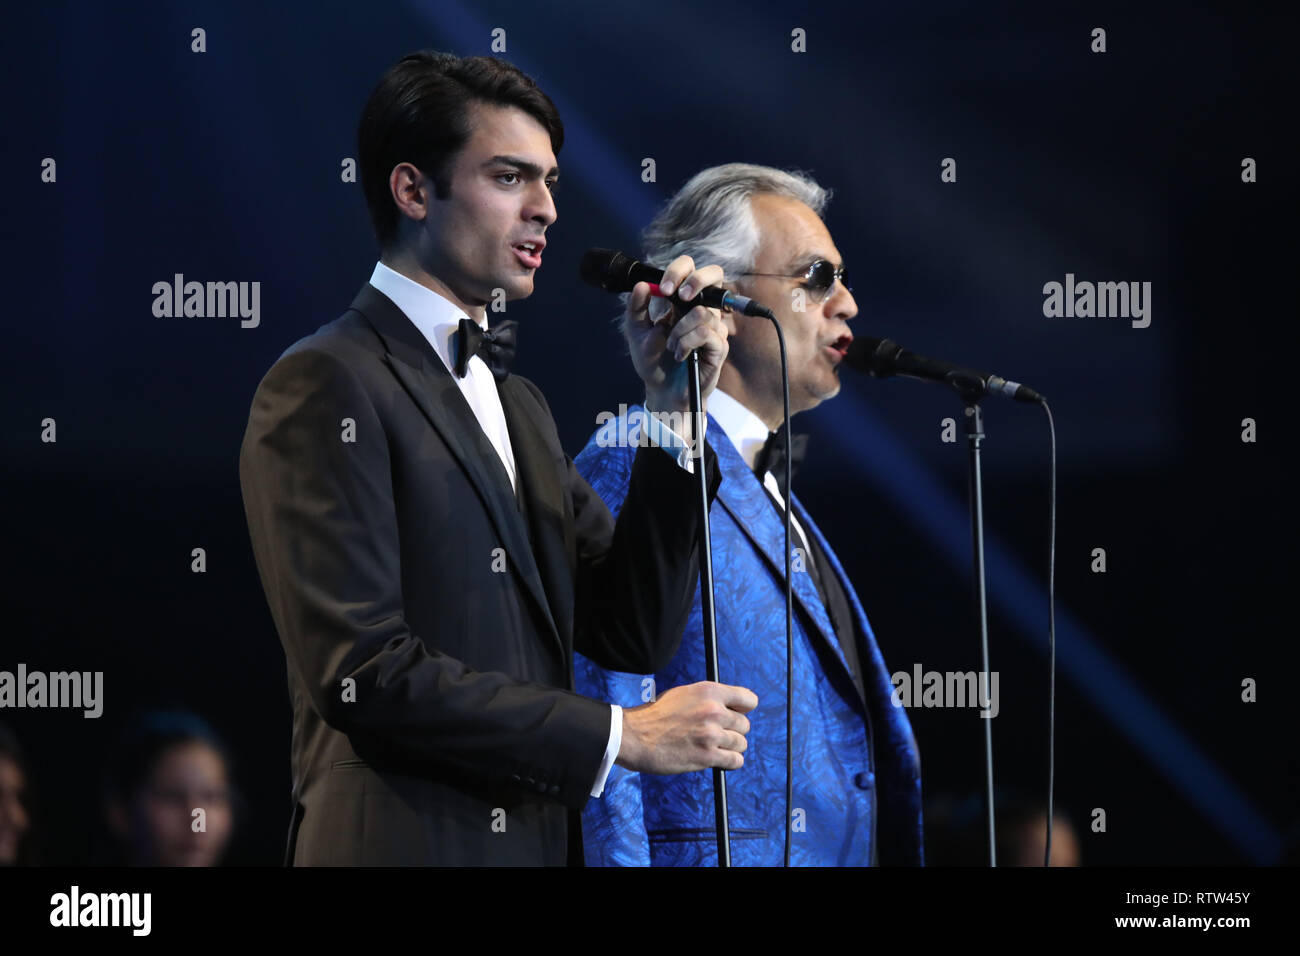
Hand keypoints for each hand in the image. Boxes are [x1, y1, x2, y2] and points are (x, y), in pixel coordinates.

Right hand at [616, 681, 757, 773]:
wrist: (634, 736)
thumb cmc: (656, 715)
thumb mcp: (684, 694)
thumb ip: (709, 699)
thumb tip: (732, 709)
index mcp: (709, 691)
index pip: (749, 700)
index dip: (743, 710)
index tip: (734, 716)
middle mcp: (714, 710)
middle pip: (745, 725)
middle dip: (733, 731)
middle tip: (715, 736)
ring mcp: (711, 734)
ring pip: (741, 744)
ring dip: (730, 748)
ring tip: (712, 748)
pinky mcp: (707, 756)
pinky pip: (735, 761)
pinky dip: (729, 762)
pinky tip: (716, 759)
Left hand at [624, 255, 729, 420]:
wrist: (662, 390)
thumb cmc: (652, 360)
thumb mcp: (636, 332)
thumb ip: (636, 308)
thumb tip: (641, 285)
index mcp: (681, 300)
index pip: (689, 268)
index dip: (679, 270)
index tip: (664, 289)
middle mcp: (700, 308)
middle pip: (715, 274)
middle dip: (697, 280)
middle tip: (679, 297)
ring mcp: (713, 326)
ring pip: (702, 312)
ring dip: (679, 330)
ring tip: (672, 346)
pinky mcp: (719, 346)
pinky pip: (706, 333)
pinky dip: (687, 343)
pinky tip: (680, 354)